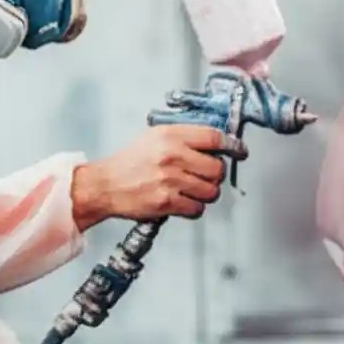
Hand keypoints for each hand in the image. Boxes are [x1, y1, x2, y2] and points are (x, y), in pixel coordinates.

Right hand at [71, 124, 226, 228]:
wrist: (104, 185)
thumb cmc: (130, 162)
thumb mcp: (154, 137)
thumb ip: (183, 137)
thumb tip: (216, 142)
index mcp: (170, 135)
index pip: (213, 137)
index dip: (231, 145)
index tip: (239, 150)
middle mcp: (171, 155)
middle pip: (217, 168)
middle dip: (215, 175)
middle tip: (206, 176)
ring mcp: (169, 179)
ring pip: (210, 190)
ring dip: (206, 193)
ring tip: (192, 190)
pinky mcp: (166, 201)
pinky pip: (197, 208)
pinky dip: (193, 208)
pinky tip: (183, 202)